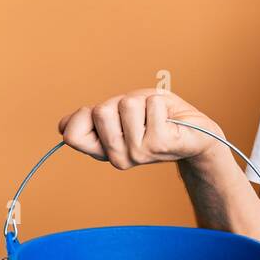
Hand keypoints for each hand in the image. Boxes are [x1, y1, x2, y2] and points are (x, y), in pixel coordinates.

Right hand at [58, 89, 222, 168]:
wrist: (196, 132)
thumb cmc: (158, 118)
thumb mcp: (120, 113)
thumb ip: (93, 119)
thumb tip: (62, 126)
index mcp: (104, 151)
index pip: (71, 135)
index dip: (84, 115)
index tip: (109, 113)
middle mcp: (117, 157)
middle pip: (100, 111)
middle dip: (122, 102)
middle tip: (141, 115)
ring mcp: (138, 154)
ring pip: (127, 105)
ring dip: (144, 102)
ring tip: (157, 117)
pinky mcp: (159, 145)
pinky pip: (151, 105)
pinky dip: (161, 103)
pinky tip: (169, 120)